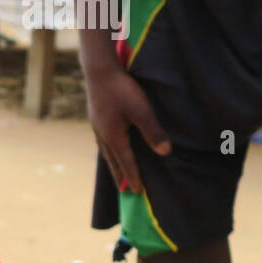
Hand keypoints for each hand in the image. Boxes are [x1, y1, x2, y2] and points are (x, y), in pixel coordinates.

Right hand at [86, 63, 170, 193]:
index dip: (133, 177)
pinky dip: (108, 150)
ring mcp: (97, 126)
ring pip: (106, 151)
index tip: (137, 192)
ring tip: (116, 172)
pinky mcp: (96, 117)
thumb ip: (153, 132)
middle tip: (123, 190)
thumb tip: (165, 152)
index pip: (125, 162)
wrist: (99, 70)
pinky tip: (110, 146)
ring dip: (112, 163)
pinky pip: (103, 141)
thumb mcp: (142, 111)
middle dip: (119, 175)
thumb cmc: (122, 90)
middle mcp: (103, 135)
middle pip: (112, 160)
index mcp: (113, 137)